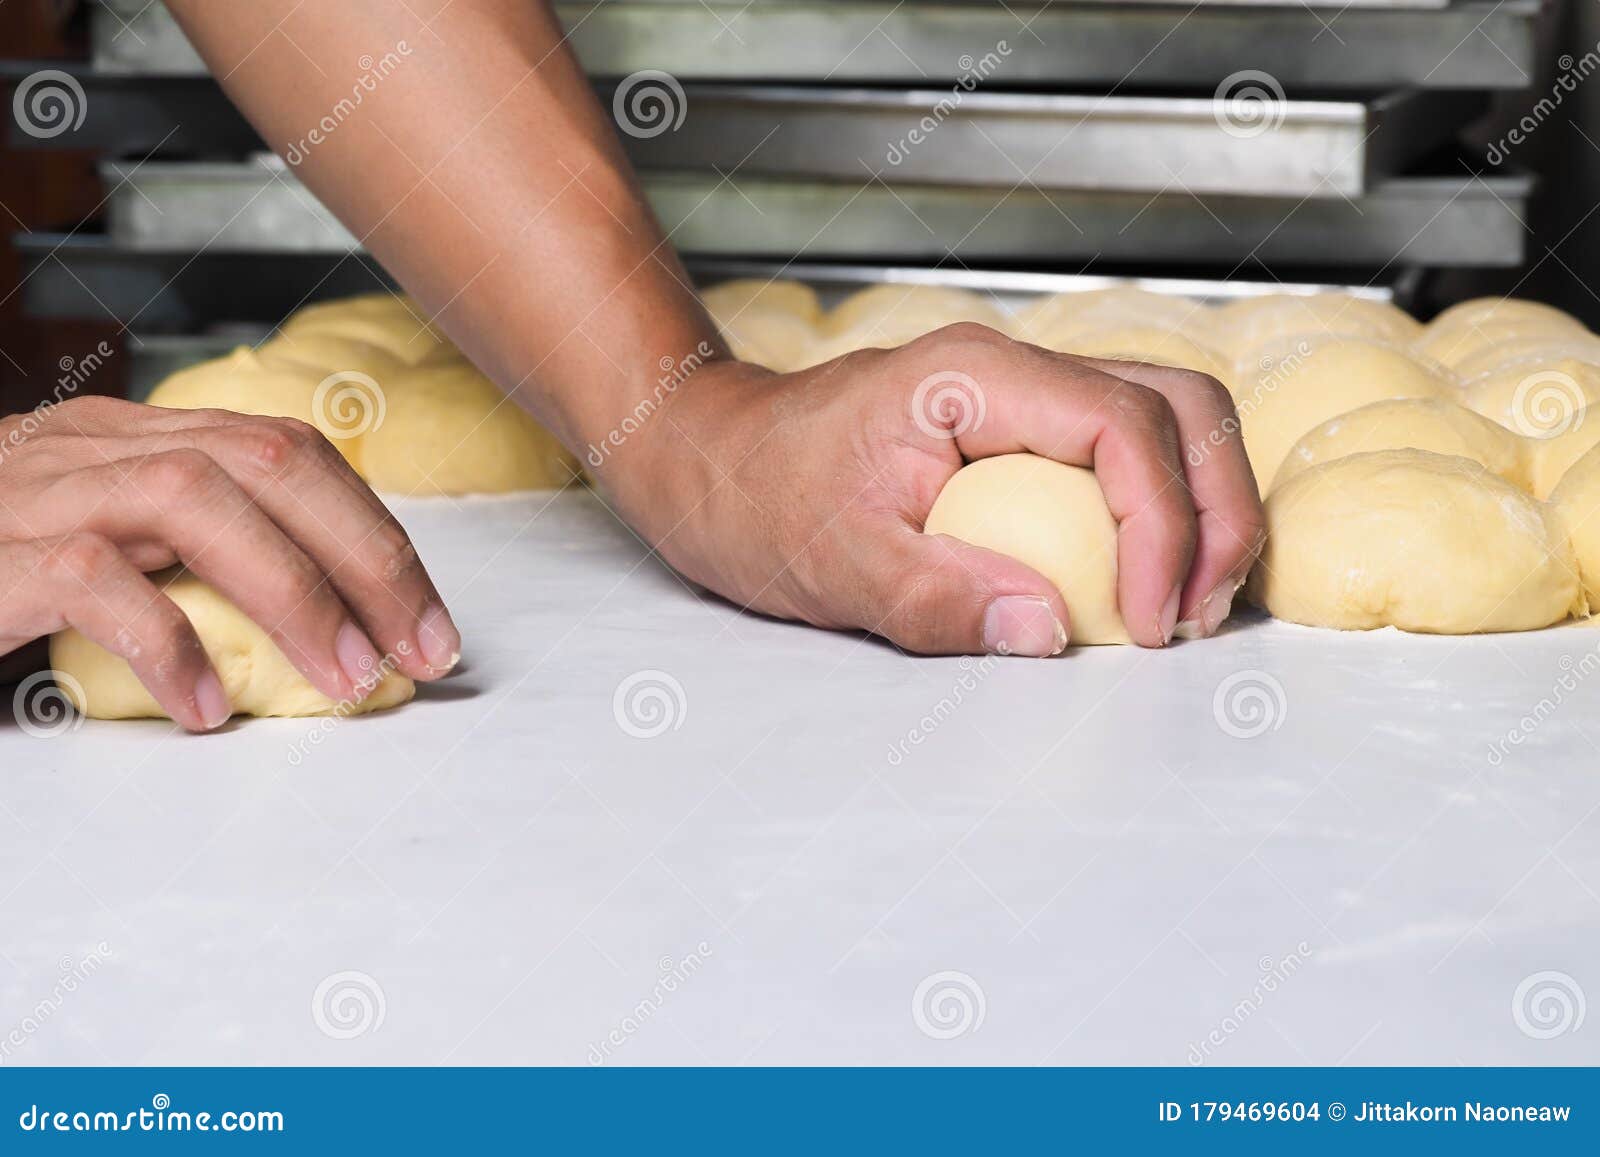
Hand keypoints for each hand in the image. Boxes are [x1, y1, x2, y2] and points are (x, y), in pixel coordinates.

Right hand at [0, 396, 459, 729]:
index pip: (291, 454)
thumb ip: (199, 568)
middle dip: (366, 555)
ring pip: (195, 496)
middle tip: (419, 650)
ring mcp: (34, 490)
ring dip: (292, 590)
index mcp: (136, 441)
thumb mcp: (112, 557)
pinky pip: (91, 575)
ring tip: (343, 676)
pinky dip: (166, 640)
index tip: (430, 622)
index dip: (376, 534)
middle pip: (269, 460)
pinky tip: (205, 707)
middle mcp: (94, 446)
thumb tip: (335, 628)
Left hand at [603, 324, 1264, 654]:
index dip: (1163, 524)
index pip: (1121, 424)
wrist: (708, 458)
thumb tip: (1046, 631)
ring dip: (1203, 508)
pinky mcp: (1023, 432)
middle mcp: (1012, 371)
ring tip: (1188, 601)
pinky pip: (1127, 454)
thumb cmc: (751, 493)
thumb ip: (935, 600)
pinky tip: (1147, 578)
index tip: (1148, 620)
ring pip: (1168, 422)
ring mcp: (1023, 396)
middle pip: (1177, 407)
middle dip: (1217, 510)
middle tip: (1201, 612)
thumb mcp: (829, 565)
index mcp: (971, 379)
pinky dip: (1163, 511)